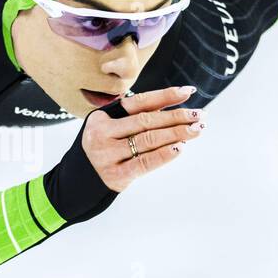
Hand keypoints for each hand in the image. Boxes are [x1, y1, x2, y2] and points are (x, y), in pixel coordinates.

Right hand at [82, 85, 203, 192]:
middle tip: (200, 115)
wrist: (76, 185)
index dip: (164, 96)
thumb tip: (173, 106)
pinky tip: (180, 147)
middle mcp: (101, 134)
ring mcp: (107, 155)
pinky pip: (145, 163)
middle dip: (177, 116)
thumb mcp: (108, 130)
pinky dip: (165, 154)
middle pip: (146, 121)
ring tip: (196, 129)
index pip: (138, 102)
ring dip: (177, 134)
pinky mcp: (115, 176)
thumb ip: (133, 118)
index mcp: (101, 118)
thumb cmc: (102, 152)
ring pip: (148, 140)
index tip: (188, 92)